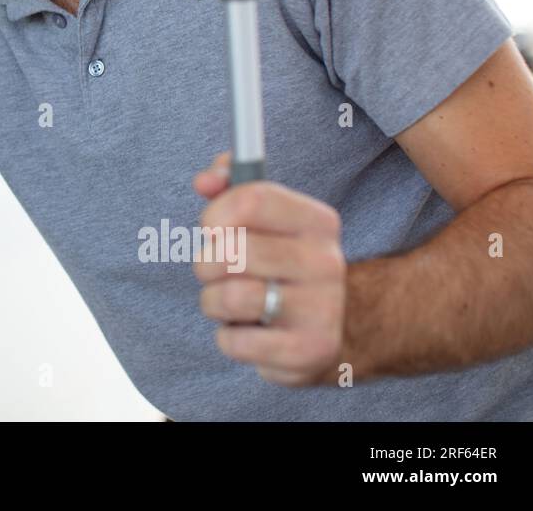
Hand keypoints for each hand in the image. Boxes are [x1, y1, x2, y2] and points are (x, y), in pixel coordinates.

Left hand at [192, 151, 346, 385]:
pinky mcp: (310, 351)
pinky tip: (250, 332)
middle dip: (207, 263)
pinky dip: (229, 338)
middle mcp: (326, 261)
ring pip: (231, 297)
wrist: (324, 331)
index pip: (251, 200)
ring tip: (232, 302)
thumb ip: (229, 183)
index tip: (212, 228)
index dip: (216, 214)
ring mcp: (323, 309)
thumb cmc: (276, 264)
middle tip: (217, 271)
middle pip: (232, 251)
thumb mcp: (261, 219)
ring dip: (214, 301)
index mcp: (317, 221)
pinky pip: (235, 342)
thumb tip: (206, 181)